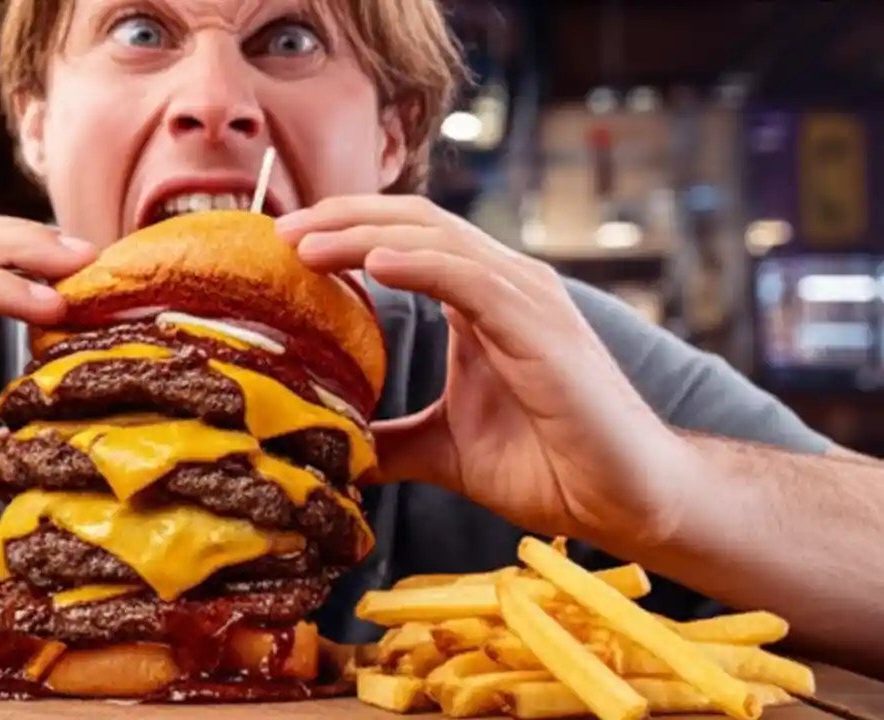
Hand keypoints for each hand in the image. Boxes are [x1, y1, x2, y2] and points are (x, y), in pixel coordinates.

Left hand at [276, 196, 689, 545]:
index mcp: (481, 300)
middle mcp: (504, 286)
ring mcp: (527, 301)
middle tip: (280, 233)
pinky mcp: (542, 330)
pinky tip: (375, 264)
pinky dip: (422, 265)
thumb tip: (337, 448)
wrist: (625, 500)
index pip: (405, 241)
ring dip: (365, 234)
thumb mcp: (444, 448)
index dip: (345, 233)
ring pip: (437, 239)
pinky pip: (473, 281)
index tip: (285, 247)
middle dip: (342, 219)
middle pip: (413, 223)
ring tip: (306, 244)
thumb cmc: (549, 464)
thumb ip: (393, 438)